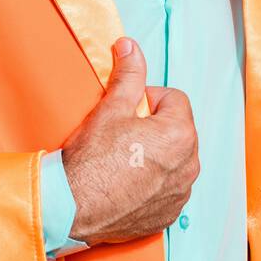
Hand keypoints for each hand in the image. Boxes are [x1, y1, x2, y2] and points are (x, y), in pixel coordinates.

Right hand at [60, 38, 199, 244]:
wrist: (71, 207)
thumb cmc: (91, 159)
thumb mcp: (110, 108)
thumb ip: (129, 74)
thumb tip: (130, 47)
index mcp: (180, 133)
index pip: (174, 99)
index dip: (147, 99)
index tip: (127, 111)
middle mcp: (189, 165)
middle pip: (176, 130)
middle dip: (154, 127)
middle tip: (122, 134)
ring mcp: (180, 193)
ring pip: (174, 160)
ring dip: (156, 155)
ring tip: (123, 159)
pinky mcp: (168, 214)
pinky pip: (168, 189)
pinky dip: (152, 183)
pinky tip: (127, 182)